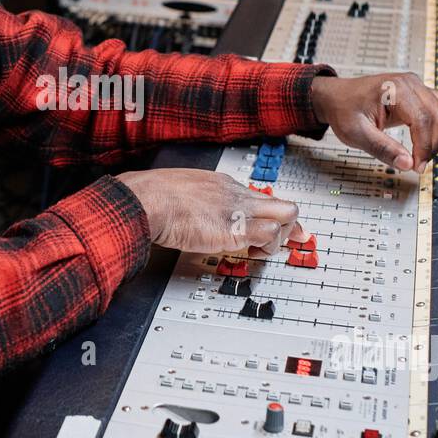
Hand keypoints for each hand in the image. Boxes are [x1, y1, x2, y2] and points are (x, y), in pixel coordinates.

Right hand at [118, 168, 304, 256]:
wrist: (147, 200)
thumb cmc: (152, 197)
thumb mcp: (178, 190)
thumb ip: (191, 201)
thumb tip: (186, 210)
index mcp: (221, 184)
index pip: (260, 197)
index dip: (272, 214)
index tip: (279, 225)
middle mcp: (236, 193)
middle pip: (282, 204)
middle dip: (289, 225)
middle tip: (289, 240)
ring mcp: (239, 209)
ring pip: (286, 216)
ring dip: (279, 238)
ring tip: (260, 251)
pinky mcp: (237, 229)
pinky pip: (270, 235)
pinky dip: (268, 248)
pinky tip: (252, 254)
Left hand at [310, 73, 437, 172]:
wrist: (338, 97)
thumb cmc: (344, 110)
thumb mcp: (355, 133)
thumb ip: (382, 149)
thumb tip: (407, 164)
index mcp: (395, 89)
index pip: (423, 119)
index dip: (424, 147)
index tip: (416, 166)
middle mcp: (411, 84)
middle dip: (434, 145)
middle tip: (419, 164)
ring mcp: (419, 87)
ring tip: (426, 154)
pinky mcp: (422, 95)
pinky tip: (431, 143)